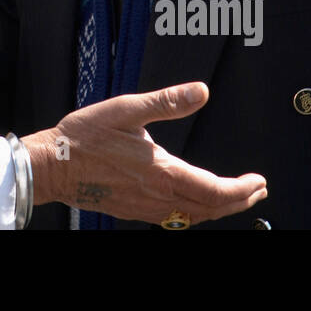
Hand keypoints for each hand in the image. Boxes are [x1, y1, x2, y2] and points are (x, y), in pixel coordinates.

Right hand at [22, 82, 266, 225]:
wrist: (52, 165)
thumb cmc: (84, 136)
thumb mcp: (126, 109)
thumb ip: (167, 101)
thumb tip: (201, 91)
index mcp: (162, 172)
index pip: (216, 190)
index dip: (243, 189)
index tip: (258, 181)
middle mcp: (158, 196)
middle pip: (211, 209)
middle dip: (239, 201)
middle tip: (257, 192)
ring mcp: (145, 207)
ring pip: (194, 217)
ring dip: (219, 209)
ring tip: (234, 198)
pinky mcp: (133, 211)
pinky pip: (174, 219)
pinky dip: (195, 213)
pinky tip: (194, 204)